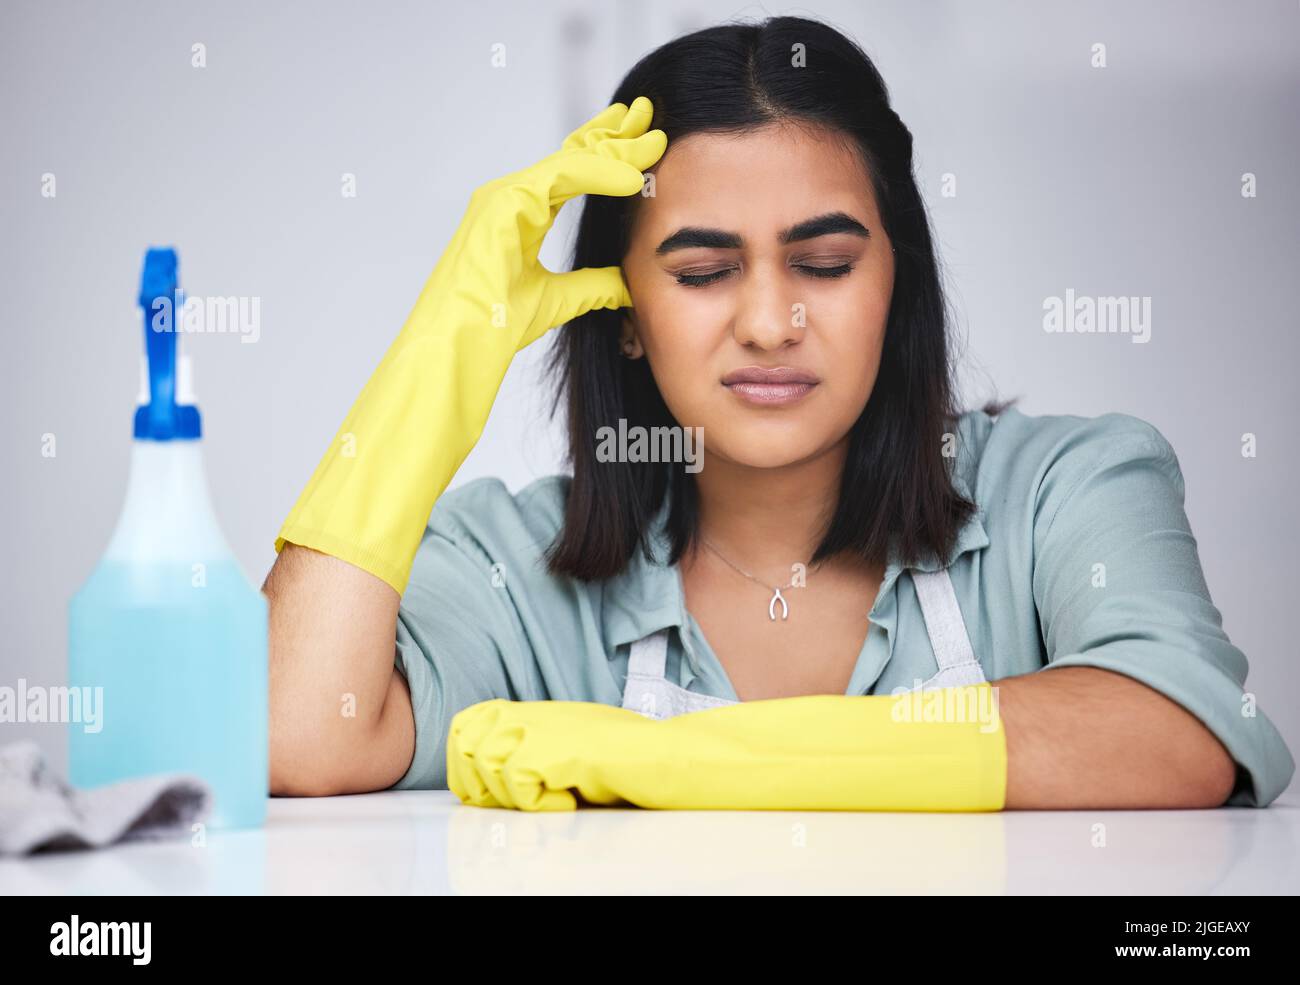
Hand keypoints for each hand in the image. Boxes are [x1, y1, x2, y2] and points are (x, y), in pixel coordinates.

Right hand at [420, 96, 666, 355]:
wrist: (460, 342)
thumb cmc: (490, 323)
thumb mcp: (557, 299)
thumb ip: (591, 286)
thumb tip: (624, 284)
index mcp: (519, 214)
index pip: (571, 172)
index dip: (609, 156)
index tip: (646, 144)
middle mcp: (510, 198)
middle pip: (571, 156)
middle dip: (613, 136)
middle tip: (649, 116)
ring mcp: (503, 197)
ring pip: (569, 161)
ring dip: (614, 150)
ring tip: (652, 141)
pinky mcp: (503, 204)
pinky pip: (559, 178)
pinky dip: (597, 174)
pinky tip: (630, 178)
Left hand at [447, 699, 662, 810]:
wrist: (662, 756)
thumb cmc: (619, 760)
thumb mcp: (561, 747)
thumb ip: (523, 752)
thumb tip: (482, 785)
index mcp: (528, 712)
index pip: (465, 724)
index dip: (462, 765)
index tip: (483, 795)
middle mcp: (530, 713)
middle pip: (466, 745)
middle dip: (480, 784)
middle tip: (519, 803)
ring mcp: (542, 726)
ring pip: (489, 765)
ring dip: (514, 798)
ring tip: (553, 799)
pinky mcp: (556, 747)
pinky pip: (518, 781)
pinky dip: (539, 804)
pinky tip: (569, 802)